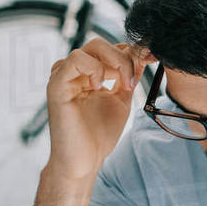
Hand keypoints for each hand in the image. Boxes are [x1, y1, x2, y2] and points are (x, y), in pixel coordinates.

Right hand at [46, 38, 155, 178]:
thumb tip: (140, 56)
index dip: (130, 52)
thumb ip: (128, 78)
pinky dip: (95, 69)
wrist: (84, 162)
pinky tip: (100, 88)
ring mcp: (64, 77)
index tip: (149, 62)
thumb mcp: (121, 102)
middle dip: (124, 57)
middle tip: (133, 81)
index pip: (110, 49)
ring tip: (122, 86)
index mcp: (88, 74)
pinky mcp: (57, 86)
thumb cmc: (98, 137)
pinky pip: (75, 60)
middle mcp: (74, 72)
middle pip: (101, 43)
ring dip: (115, 62)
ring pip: (91, 47)